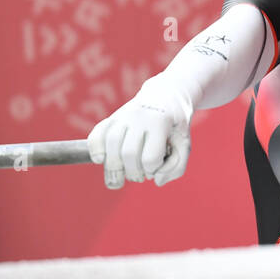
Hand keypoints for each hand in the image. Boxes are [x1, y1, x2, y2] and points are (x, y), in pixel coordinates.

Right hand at [87, 73, 193, 187]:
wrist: (165, 97)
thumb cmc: (174, 126)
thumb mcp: (184, 144)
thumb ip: (177, 167)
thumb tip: (156, 181)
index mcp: (160, 122)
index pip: (150, 157)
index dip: (153, 169)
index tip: (157, 166)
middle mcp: (139, 117)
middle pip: (128, 153)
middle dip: (133, 173)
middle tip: (140, 176)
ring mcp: (122, 116)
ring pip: (110, 144)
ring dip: (113, 168)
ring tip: (120, 177)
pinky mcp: (111, 119)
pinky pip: (97, 134)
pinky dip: (95, 149)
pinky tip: (100, 160)